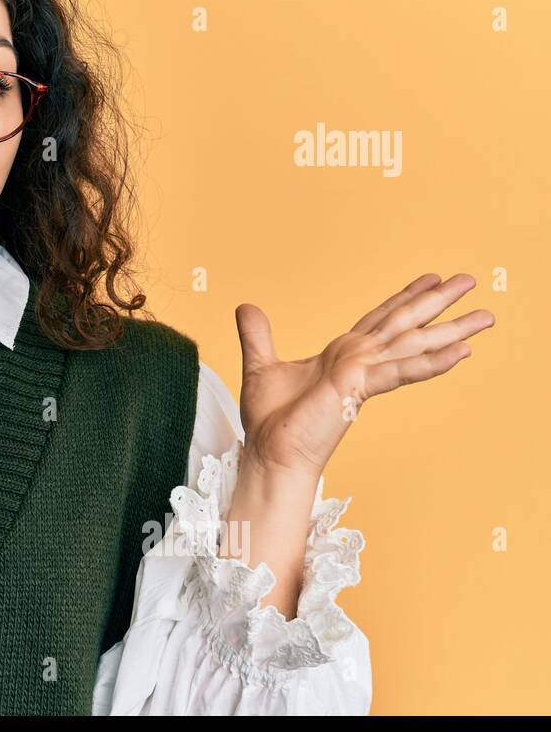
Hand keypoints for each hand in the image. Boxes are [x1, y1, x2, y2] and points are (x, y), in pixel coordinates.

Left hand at [233, 272, 495, 478]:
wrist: (271, 452)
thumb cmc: (271, 420)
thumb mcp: (261, 365)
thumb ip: (257, 335)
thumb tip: (245, 307)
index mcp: (342, 354)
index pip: (379, 319)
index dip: (404, 297)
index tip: (430, 278)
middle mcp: (359, 361)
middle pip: (405, 323)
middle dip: (438, 302)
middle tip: (471, 280)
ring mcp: (363, 374)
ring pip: (414, 343)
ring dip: (451, 328)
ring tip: (487, 316)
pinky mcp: (360, 389)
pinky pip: (401, 371)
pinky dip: (431, 362)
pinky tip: (462, 351)